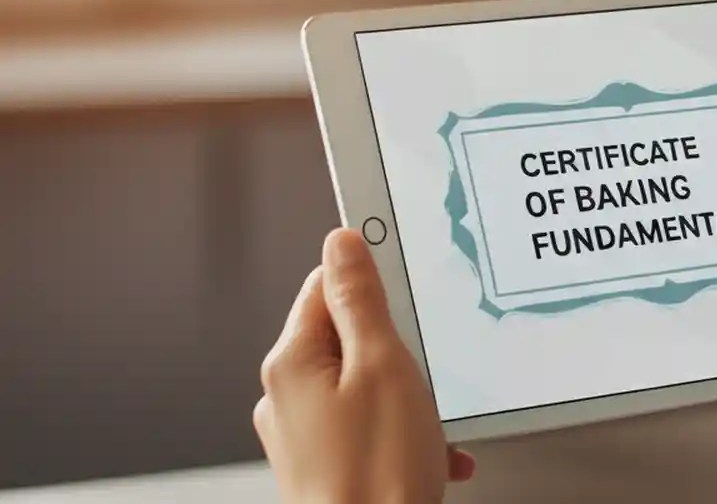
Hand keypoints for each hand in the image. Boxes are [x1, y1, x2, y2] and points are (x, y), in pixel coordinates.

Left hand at [254, 229, 475, 503]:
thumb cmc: (378, 472)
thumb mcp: (383, 365)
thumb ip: (362, 300)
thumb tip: (343, 243)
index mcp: (292, 362)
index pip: (326, 286)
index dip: (372, 283)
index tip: (406, 289)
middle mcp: (285, 395)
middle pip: (347, 338)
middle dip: (397, 349)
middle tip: (424, 368)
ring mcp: (302, 434)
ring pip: (363, 386)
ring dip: (406, 397)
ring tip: (429, 423)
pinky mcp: (323, 464)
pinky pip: (366, 427)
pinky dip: (401, 432)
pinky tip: (431, 452)